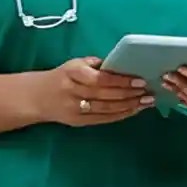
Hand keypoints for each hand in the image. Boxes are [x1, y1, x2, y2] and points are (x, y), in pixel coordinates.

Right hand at [33, 56, 153, 125]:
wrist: (37, 97)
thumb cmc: (63, 76)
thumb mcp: (76, 64)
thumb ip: (98, 65)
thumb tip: (124, 65)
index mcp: (72, 73)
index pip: (100, 79)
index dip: (121, 81)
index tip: (140, 81)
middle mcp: (72, 91)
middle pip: (105, 95)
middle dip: (130, 95)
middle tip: (149, 92)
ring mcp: (74, 109)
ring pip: (106, 109)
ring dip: (129, 106)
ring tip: (146, 102)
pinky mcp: (77, 122)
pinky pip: (103, 119)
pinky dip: (121, 115)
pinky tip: (134, 110)